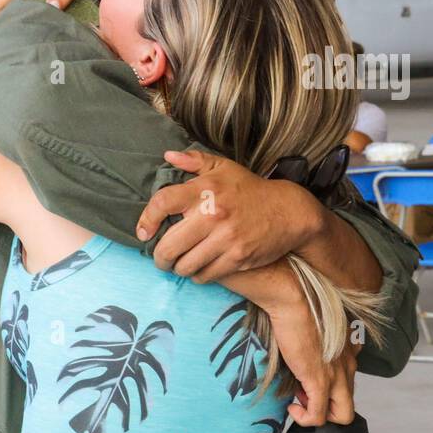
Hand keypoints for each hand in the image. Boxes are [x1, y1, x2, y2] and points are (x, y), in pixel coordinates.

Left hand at [136, 150, 324, 282]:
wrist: (289, 211)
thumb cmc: (249, 189)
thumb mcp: (224, 168)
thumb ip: (195, 161)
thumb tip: (168, 156)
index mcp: (204, 190)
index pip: (162, 203)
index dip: (146, 220)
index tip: (143, 232)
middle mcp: (212, 214)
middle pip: (169, 246)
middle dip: (160, 257)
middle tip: (161, 259)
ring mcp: (226, 238)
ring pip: (185, 265)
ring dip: (178, 268)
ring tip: (178, 265)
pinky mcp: (238, 258)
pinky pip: (205, 275)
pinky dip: (198, 276)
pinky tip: (198, 269)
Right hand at [265, 297, 357, 427]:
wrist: (294, 301)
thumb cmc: (301, 306)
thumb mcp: (318, 324)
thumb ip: (323, 339)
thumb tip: (309, 349)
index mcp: (349, 353)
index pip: (348, 383)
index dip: (328, 390)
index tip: (308, 382)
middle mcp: (348, 367)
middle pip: (349, 405)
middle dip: (326, 407)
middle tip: (303, 393)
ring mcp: (336, 377)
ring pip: (342, 416)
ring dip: (317, 413)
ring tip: (298, 399)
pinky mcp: (319, 382)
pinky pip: (318, 416)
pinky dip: (305, 418)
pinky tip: (292, 407)